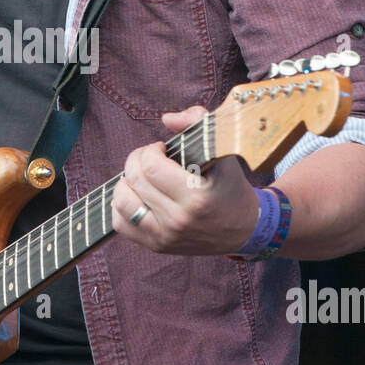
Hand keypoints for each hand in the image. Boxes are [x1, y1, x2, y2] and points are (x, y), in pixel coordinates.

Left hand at [111, 104, 259, 254]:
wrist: (243, 229)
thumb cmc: (231, 187)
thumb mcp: (223, 152)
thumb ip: (197, 123)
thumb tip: (167, 118)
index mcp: (196, 197)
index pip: (151, 166)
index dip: (151, 150)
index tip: (162, 149)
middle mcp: (178, 220)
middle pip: (135, 180)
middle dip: (136, 160)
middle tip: (150, 157)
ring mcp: (165, 236)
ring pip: (122, 203)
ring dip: (126, 182)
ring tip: (141, 176)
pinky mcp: (156, 246)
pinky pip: (121, 224)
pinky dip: (122, 206)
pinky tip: (138, 196)